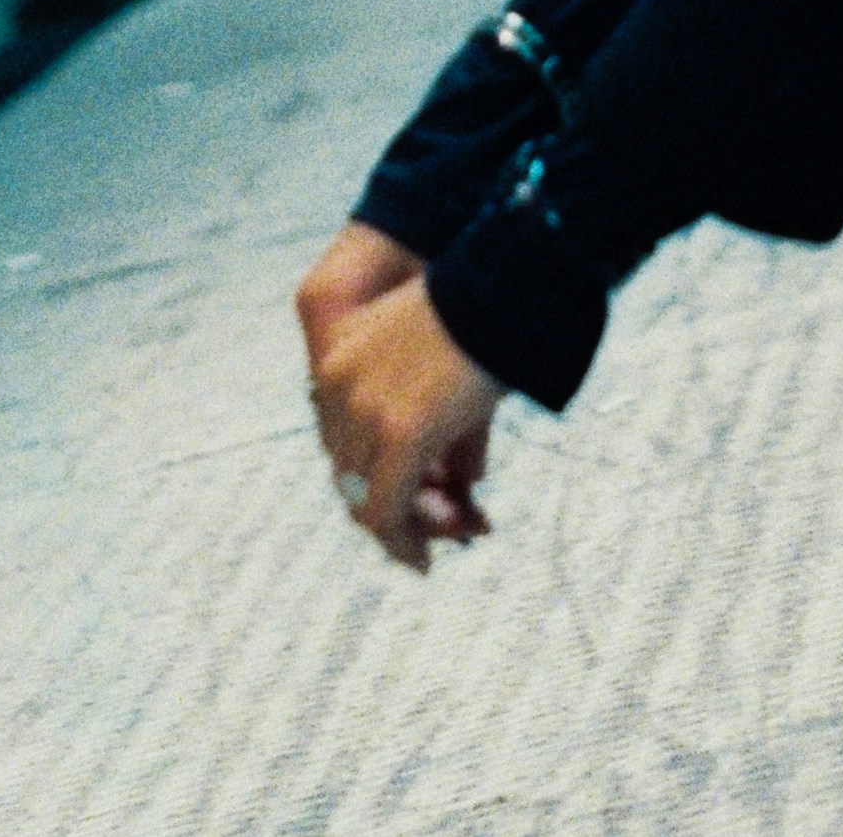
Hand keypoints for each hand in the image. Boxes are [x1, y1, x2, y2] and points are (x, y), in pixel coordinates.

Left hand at [298, 228, 500, 571]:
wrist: (504, 283)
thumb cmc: (485, 315)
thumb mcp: (442, 364)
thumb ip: (441, 424)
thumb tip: (465, 484)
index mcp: (338, 357)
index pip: (339, 439)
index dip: (371, 474)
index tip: (409, 498)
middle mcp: (338, 385)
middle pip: (348, 471)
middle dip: (387, 506)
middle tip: (425, 531)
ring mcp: (367, 411)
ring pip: (365, 498)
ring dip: (399, 528)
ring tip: (429, 551)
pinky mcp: (400, 435)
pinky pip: (386, 510)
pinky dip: (401, 541)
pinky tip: (421, 559)